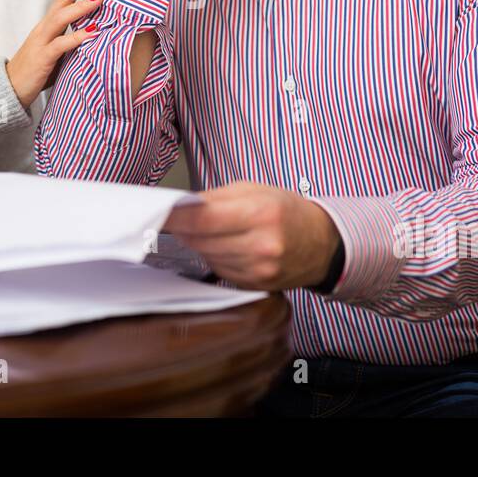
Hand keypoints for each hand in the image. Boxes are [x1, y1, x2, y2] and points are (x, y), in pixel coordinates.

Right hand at [6, 0, 102, 108]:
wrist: (9, 90)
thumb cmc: (36, 71)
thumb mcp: (57, 52)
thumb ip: (73, 41)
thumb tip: (98, 35)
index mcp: (49, 25)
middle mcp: (45, 28)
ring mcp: (42, 41)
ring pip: (61, 17)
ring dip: (81, 6)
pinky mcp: (43, 57)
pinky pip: (61, 44)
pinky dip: (77, 37)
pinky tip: (93, 32)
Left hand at [162, 181, 341, 290]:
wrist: (321, 244)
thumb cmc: (287, 211)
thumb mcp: (254, 190)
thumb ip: (215, 199)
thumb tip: (179, 207)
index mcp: (261, 214)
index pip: (202, 218)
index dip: (174, 216)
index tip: (156, 212)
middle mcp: (261, 246)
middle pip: (200, 240)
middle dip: (186, 228)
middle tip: (180, 217)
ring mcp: (258, 270)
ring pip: (206, 257)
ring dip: (201, 244)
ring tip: (216, 230)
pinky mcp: (254, 286)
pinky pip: (219, 271)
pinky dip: (216, 258)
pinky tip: (228, 247)